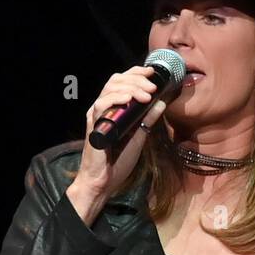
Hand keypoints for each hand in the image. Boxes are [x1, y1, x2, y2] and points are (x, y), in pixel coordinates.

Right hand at [72, 65, 169, 207]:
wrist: (102, 182)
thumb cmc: (117, 162)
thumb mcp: (138, 137)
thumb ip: (148, 120)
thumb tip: (161, 103)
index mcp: (113, 109)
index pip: (122, 81)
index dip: (136, 73)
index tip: (152, 72)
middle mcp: (103, 108)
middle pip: (117, 80)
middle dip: (137, 79)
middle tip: (152, 87)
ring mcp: (97, 115)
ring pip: (110, 88)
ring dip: (131, 87)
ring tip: (146, 95)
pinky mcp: (93, 124)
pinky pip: (102, 104)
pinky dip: (116, 98)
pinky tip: (129, 100)